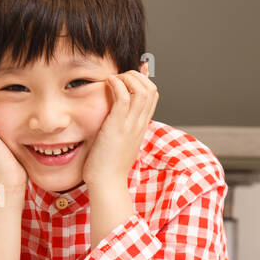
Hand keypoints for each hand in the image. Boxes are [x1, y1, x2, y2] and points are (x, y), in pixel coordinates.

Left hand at [81, 66, 158, 188]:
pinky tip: (107, 82)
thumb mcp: (120, 143)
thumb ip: (121, 129)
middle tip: (120, 77)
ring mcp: (131, 125)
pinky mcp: (118, 127)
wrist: (106, 183)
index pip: (152, 96)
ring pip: (142, 90)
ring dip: (128, 77)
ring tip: (114, 79)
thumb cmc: (107, 166)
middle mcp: (139, 124)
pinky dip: (117, 84)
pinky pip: (124, 97)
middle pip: (151, 89)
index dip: (142, 81)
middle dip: (136, 76)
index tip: (126, 79)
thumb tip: (113, 119)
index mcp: (141, 127)